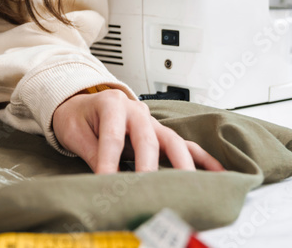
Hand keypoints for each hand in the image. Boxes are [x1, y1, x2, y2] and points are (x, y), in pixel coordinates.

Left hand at [51, 89, 224, 173]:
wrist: (81, 104)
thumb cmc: (78, 116)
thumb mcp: (74, 132)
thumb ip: (92, 154)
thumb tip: (104, 179)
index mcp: (112, 105)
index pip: (113, 137)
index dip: (109, 162)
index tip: (106, 183)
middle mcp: (137, 111)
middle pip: (148, 139)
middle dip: (148, 167)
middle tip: (146, 189)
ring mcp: (152, 123)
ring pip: (173, 142)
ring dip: (181, 165)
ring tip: (188, 186)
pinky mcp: (161, 134)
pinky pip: (186, 145)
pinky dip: (203, 159)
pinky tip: (217, 174)